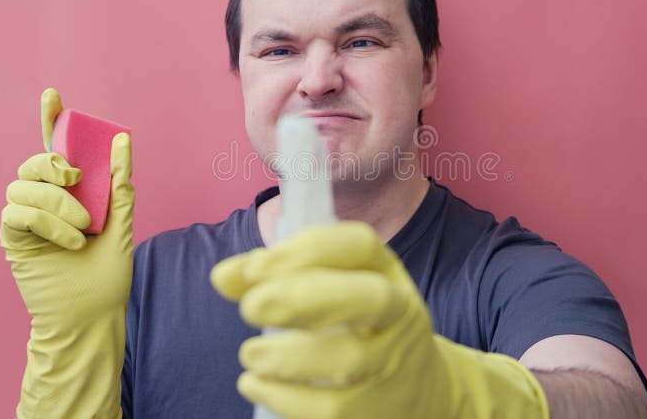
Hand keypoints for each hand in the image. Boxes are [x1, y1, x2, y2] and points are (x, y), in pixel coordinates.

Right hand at [0, 88, 132, 418]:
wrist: (93, 315)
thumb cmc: (107, 274)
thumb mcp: (122, 223)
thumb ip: (120, 184)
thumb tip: (122, 139)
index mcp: (73, 194)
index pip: (57, 150)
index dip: (51, 121)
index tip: (53, 95)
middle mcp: (46, 202)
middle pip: (35, 162)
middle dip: (55, 164)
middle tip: (78, 180)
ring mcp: (27, 220)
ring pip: (24, 186)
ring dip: (58, 203)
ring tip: (83, 228)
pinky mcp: (14, 240)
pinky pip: (18, 213)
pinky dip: (48, 223)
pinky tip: (71, 241)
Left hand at [211, 221, 548, 418]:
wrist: (424, 391)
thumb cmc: (362, 329)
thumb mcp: (334, 290)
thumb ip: (277, 277)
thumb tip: (223, 275)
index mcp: (386, 272)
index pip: (360, 245)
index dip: (306, 250)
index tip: (253, 269)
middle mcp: (399, 314)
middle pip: (370, 299)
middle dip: (305, 299)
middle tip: (251, 309)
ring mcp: (393, 365)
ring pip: (349, 361)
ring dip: (289, 357)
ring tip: (248, 355)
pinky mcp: (378, 410)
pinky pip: (334, 408)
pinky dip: (286, 397)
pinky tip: (254, 383)